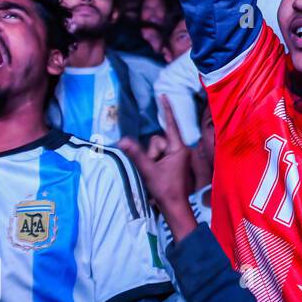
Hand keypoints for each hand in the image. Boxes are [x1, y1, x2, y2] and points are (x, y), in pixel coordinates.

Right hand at [119, 95, 193, 235]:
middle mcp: (180, 149)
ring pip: (156, 148)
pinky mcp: (173, 162)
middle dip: (152, 152)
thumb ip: (135, 154)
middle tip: (156, 168)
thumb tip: (122, 140)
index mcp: (179, 148)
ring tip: (157, 173)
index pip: (170, 124)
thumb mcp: (148, 170)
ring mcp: (176, 156)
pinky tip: (157, 173)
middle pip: (157, 140)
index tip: (163, 95)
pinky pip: (158, 155)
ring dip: (152, 158)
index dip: (166, 109)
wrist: (174, 206)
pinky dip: (154, 161)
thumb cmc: (165, 189)